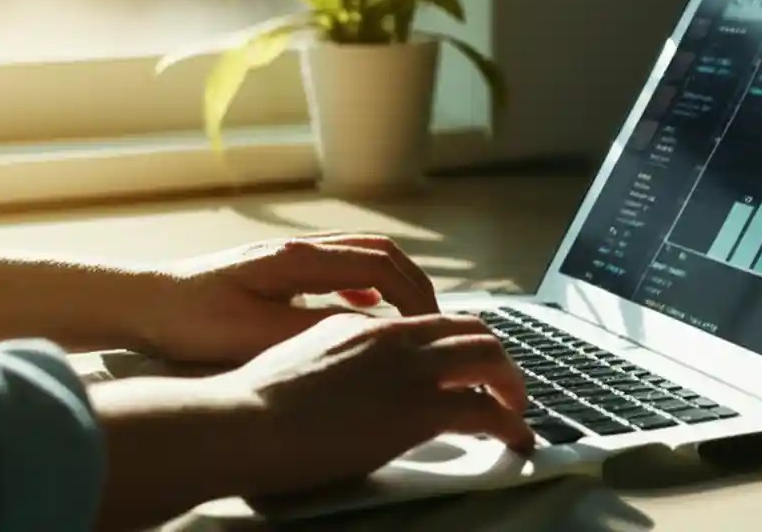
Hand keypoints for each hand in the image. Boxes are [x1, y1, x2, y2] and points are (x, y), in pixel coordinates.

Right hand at [90, 313, 531, 530]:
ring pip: (489, 359)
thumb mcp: (307, 357)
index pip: (436, 320)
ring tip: (516, 412)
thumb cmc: (258, 401)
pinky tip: (515, 441)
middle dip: (498, 360)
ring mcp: (411, 369)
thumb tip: (357, 370)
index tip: (472, 364)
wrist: (245, 421)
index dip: (464, 342)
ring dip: (512, 386)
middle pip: (474, 331)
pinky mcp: (419, 408)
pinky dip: (510, 425)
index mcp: (369, 326)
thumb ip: (343, 355)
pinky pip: (485, 409)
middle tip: (505, 389)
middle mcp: (397, 337)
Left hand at [142, 234, 439, 362]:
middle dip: (415, 285)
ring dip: (393, 283)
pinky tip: (364, 313)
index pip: (380, 267)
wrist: (145, 303)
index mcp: (300, 261)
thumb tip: (370, 332)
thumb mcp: (258, 334)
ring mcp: (290, 257)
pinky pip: (339, 269)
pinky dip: (366, 286)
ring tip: (411, 319)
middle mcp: (300, 250)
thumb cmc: (192, 320)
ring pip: (361, 258)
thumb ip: (315, 329)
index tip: (433, 327)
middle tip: (434, 322)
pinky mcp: (279, 270)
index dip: (415, 296)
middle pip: (380, 253)